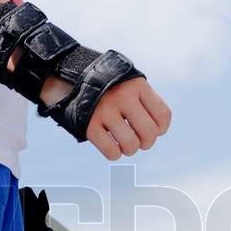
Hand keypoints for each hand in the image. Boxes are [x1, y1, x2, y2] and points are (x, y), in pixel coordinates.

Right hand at [39, 74, 171, 160]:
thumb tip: (156, 130)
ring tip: (126, 145)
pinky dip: (114, 154)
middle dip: (147, 143)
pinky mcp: (88, 124)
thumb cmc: (105, 83)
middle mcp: (122, 97)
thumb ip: (143, 100)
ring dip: (130, 149)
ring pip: (130, 145)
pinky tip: (112, 149)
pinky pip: (110, 151)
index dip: (161, 129)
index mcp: (136, 85)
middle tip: (140, 142)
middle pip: (149, 133)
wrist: (68, 75)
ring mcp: (104, 110)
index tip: (155, 130)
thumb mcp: (127, 81)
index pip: (163, 115)